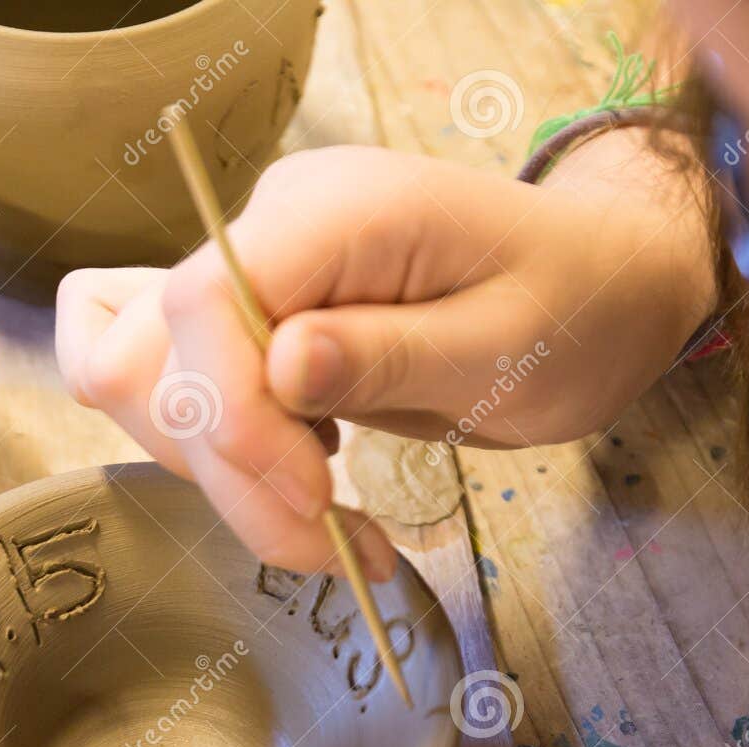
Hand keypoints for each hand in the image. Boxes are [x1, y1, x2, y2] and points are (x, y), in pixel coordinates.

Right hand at [56, 141, 714, 579]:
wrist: (598, 292)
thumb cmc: (577, 309)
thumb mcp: (509, 345)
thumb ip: (391, 354)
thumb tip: (281, 369)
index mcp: (337, 208)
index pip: (203, 300)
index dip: (231, 412)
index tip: (311, 491)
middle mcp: (270, 228)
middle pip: (158, 357)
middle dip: (230, 469)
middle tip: (335, 537)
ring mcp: (252, 275)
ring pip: (150, 391)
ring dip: (223, 481)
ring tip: (332, 529)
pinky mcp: (248, 326)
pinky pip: (183, 403)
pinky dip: (224, 466)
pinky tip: (300, 492)